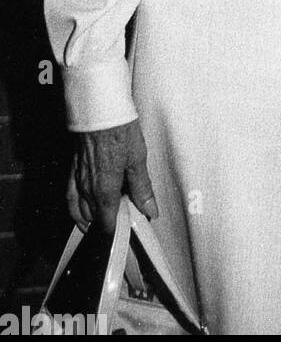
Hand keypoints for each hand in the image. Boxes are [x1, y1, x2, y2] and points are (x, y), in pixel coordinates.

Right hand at [67, 119, 157, 234]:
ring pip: (78, 210)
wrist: (98, 110)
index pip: (106, 222)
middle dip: (103, 224)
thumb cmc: (119, 130)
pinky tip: (80, 207)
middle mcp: (87, 188)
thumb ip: (142, 188)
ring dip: (88, 219)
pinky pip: (69, 196)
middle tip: (118, 222)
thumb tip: (150, 210)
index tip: (125, 231)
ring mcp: (77, 179)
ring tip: (99, 222)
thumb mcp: (137, 159)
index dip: (114, 230)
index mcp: (105, 190)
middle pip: (92, 218)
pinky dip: (74, 207)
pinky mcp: (72, 169)